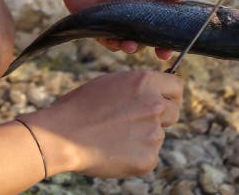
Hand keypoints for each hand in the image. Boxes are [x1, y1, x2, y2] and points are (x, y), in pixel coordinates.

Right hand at [21, 70, 183, 177]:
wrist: (60, 135)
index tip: (164, 101)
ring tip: (114, 137)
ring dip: (144, 137)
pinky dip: (136, 157)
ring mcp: (154, 133)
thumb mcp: (113, 83)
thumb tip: (157, 93)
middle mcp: (155, 105)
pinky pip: (149, 156)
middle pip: (174, 112)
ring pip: (159, 135)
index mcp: (146, 82)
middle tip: (136, 123)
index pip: (178, 86)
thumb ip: (140, 88)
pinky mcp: (148, 158)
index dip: (170, 95)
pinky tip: (114, 152)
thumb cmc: (81, 107)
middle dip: (162, 117)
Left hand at [52, 0, 181, 57]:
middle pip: (151, 32)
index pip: (165, 14)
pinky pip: (110, 41)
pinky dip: (115, 45)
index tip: (181, 39)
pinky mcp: (98, 25)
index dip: (173, 27)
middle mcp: (134, 9)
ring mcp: (116, 18)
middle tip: (163, 53)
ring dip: (135, 46)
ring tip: (132, 45)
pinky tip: (118, 43)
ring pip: (131, 39)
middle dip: (159, 45)